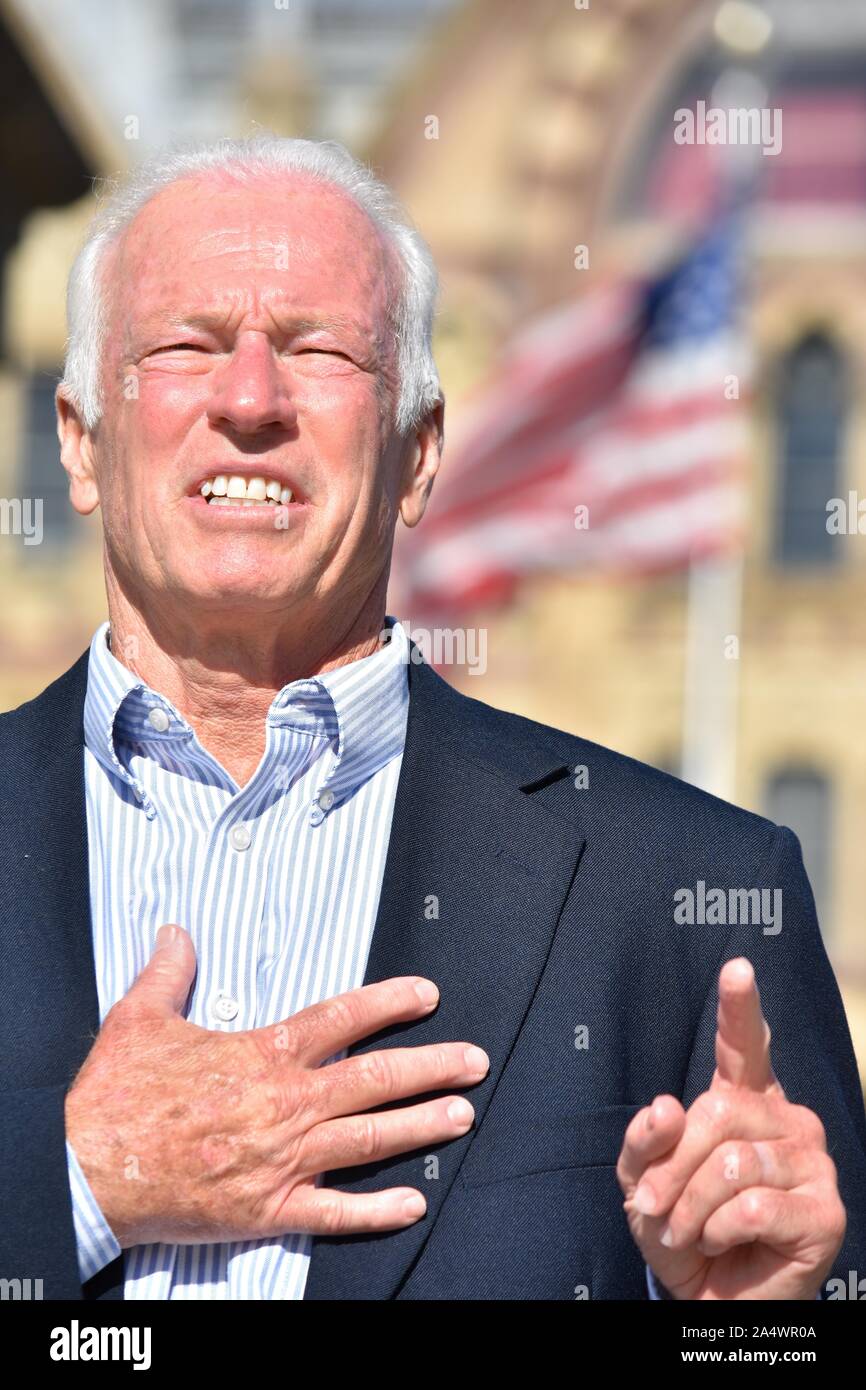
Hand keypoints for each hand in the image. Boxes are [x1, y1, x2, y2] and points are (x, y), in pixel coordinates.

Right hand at [65, 924, 488, 1247]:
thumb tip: (175, 932)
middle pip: (374, 1079)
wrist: (89, 1168)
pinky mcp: (270, 1209)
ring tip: (463, 1115)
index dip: (389, 1002)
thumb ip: (168, 972)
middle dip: (431, 1066)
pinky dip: (376, 1210)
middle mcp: (285, 1104)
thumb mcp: (139, 1017)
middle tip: (475, 1060)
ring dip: (421, 1126)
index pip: (341, 1019)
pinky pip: (335, 1212)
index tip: (427, 993)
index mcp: (262, 1056)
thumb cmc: (116, 1096)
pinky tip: (413, 1203)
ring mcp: (284, 1160)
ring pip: (369, 1139)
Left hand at [616, 957, 845, 1298]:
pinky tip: (720, 1241)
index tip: (737, 968)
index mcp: (745, 1101)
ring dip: (690, 1205)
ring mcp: (812, 1162)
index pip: (744, 1047)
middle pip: (717, 1113)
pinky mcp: (825, 1210)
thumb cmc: (680, 1229)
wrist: (708, 1298)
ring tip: (685, 1230)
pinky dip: (718, 1227)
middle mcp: (786, 1120)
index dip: (740, 1007)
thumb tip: (665, 1106)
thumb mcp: (643, 1181)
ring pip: (732, 1163)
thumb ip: (645, 1142)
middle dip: (672, 1166)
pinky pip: (752, 1204)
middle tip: (654, 1206)